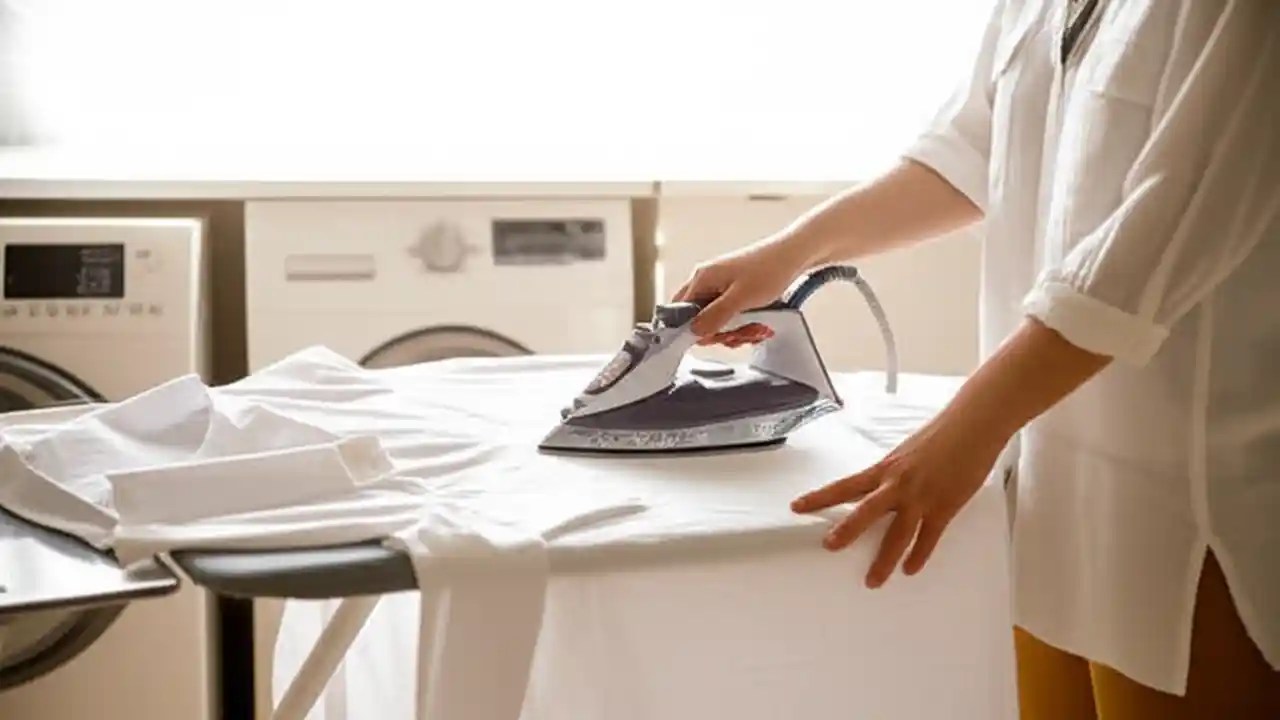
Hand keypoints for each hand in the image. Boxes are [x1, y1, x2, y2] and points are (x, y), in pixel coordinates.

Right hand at [671, 236, 814, 344]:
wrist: (795, 255)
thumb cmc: (769, 270)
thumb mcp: (740, 298)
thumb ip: (715, 317)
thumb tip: (693, 332)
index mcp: (702, 278)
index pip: (679, 311)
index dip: (691, 329)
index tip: (711, 340)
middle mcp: (708, 281)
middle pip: (699, 319)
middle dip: (719, 332)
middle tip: (738, 335)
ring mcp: (722, 286)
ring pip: (717, 320)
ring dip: (736, 331)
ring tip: (755, 329)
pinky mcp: (736, 291)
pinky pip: (732, 316)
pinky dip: (744, 324)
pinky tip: (759, 325)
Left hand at [790, 409, 1007, 587]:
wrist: (971, 426)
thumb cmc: (940, 434)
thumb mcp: (906, 452)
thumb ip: (893, 473)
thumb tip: (881, 488)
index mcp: (885, 468)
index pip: (845, 485)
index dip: (819, 497)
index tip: (797, 506)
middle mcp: (898, 484)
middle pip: (865, 512)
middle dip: (846, 531)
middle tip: (828, 547)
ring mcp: (921, 497)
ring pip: (897, 535)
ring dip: (884, 560)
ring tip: (873, 581)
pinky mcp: (945, 507)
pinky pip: (928, 538)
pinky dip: (919, 556)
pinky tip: (910, 569)